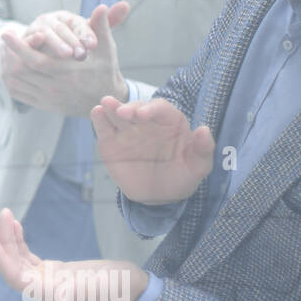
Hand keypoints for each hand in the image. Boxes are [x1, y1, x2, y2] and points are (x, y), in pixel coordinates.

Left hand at [0, 2, 129, 115]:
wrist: (105, 97)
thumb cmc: (104, 67)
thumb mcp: (106, 47)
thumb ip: (102, 26)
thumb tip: (102, 6)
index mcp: (69, 73)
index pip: (36, 61)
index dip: (18, 47)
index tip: (6, 33)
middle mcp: (56, 88)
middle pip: (21, 71)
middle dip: (8, 54)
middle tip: (3, 40)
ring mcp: (48, 98)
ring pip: (16, 82)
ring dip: (6, 65)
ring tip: (4, 50)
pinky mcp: (43, 104)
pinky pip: (18, 93)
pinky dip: (10, 79)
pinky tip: (9, 66)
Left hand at [0, 207, 147, 300]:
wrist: (134, 288)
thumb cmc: (119, 288)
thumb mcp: (95, 287)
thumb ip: (69, 290)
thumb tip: (44, 294)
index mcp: (50, 296)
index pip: (15, 278)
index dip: (0, 259)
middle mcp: (44, 291)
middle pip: (14, 266)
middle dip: (5, 241)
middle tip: (4, 213)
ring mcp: (48, 281)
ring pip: (19, 260)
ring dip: (10, 238)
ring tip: (7, 214)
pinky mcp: (53, 272)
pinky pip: (28, 257)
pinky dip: (19, 241)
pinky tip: (17, 226)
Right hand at [90, 95, 214, 204]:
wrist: (158, 196)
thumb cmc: (181, 176)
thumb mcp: (198, 167)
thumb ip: (203, 150)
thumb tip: (204, 130)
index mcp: (170, 122)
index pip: (161, 109)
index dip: (152, 108)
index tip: (143, 115)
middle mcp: (147, 121)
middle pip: (137, 108)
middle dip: (130, 107)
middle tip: (122, 112)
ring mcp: (128, 130)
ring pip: (118, 114)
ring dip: (112, 107)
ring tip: (104, 104)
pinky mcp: (111, 142)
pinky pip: (104, 128)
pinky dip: (99, 119)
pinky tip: (97, 112)